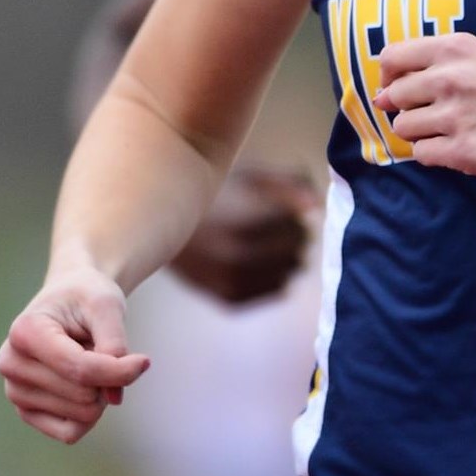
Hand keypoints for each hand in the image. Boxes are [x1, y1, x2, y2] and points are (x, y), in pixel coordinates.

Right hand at [0, 266, 150, 443]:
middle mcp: (11, 363)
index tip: (144, 361)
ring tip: (85, 360)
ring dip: (98, 393)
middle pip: (83, 395)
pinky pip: (70, 432)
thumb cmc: (87, 297)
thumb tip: (113, 399)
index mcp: (25, 332)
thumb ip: (114, 345)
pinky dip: (88, 415)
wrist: (68, 297)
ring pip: (80, 416)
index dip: (119, 370)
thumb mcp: (107, 306)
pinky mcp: (26, 411)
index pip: (80, 369)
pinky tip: (84, 387)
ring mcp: (15, 390)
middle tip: (98, 349)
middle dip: (106, 377)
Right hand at [168, 166, 317, 303]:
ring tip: (265, 241)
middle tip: (276, 224)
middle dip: (295, 235)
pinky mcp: (229, 298)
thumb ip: (290, 186)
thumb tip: (316, 208)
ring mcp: (231, 281)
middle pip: (299, 249)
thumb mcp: (251, 177)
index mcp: (245, 222)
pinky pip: (278, 290)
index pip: (301, 225)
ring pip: (291, 273)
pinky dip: (276, 276)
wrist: (160, 226)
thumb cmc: (215, 194)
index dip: (298, 214)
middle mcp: (237, 257)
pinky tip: (258, 260)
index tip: (285, 207)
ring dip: (288, 257)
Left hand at [374, 32, 475, 185]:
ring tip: (449, 132)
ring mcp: (454, 116)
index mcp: (457, 49)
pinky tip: (458, 149)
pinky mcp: (462, 151)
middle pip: (394, 96)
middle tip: (433, 115)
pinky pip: (422, 155)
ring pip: (403, 128)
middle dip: (405, 108)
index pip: (392, 56)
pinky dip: (434, 155)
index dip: (387, 75)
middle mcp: (451, 78)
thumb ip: (445, 63)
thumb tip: (387, 88)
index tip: (395, 87)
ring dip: (419, 133)